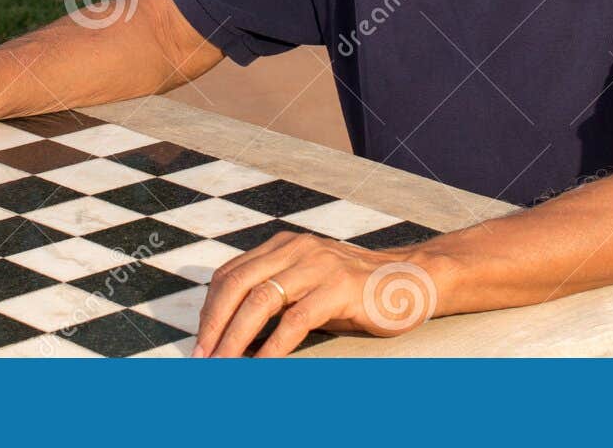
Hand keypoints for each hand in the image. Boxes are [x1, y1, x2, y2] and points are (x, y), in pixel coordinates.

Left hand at [192, 231, 442, 357]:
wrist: (412, 281)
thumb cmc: (355, 291)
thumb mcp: (309, 286)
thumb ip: (276, 298)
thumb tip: (235, 336)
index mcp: (284, 245)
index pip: (231, 273)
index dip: (210, 309)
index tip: (201, 341)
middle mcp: (297, 249)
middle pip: (238, 284)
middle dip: (213, 324)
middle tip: (201, 359)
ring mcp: (319, 266)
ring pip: (261, 300)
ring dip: (236, 338)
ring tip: (223, 366)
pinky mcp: (340, 288)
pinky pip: (296, 319)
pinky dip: (273, 346)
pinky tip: (262, 367)